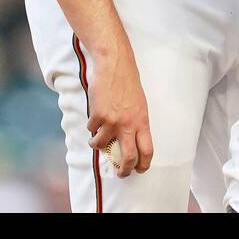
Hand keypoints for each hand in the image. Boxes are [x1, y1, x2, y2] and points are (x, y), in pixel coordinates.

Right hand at [85, 38, 153, 177]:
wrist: (114, 65)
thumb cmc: (128, 83)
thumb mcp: (139, 104)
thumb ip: (136, 122)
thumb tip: (129, 140)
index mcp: (142, 121)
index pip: (147, 150)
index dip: (143, 164)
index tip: (139, 170)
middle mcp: (128, 124)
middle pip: (128, 157)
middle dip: (123, 170)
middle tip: (119, 173)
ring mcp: (112, 121)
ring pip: (102, 145)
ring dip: (97, 145)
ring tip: (96, 142)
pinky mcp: (97, 115)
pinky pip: (91, 129)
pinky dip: (91, 127)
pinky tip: (94, 117)